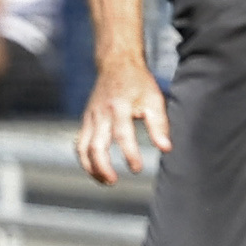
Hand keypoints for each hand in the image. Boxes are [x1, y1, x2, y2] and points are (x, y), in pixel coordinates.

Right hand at [75, 59, 170, 185]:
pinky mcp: (85, 119)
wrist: (115, 63)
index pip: (122, 134)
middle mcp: (100, 113)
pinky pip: (79, 142)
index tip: (137, 168)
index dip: (129, 154)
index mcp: (119, 107)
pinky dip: (85, 158)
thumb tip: (165, 148)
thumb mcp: (154, 99)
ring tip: (104, 180)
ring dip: (90, 166)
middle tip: (114, 181)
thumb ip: (159, 124)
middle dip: (102, 167)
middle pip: (95, 145)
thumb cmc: (138, 83)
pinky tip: (96, 169)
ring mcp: (90, 116)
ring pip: (82, 146)